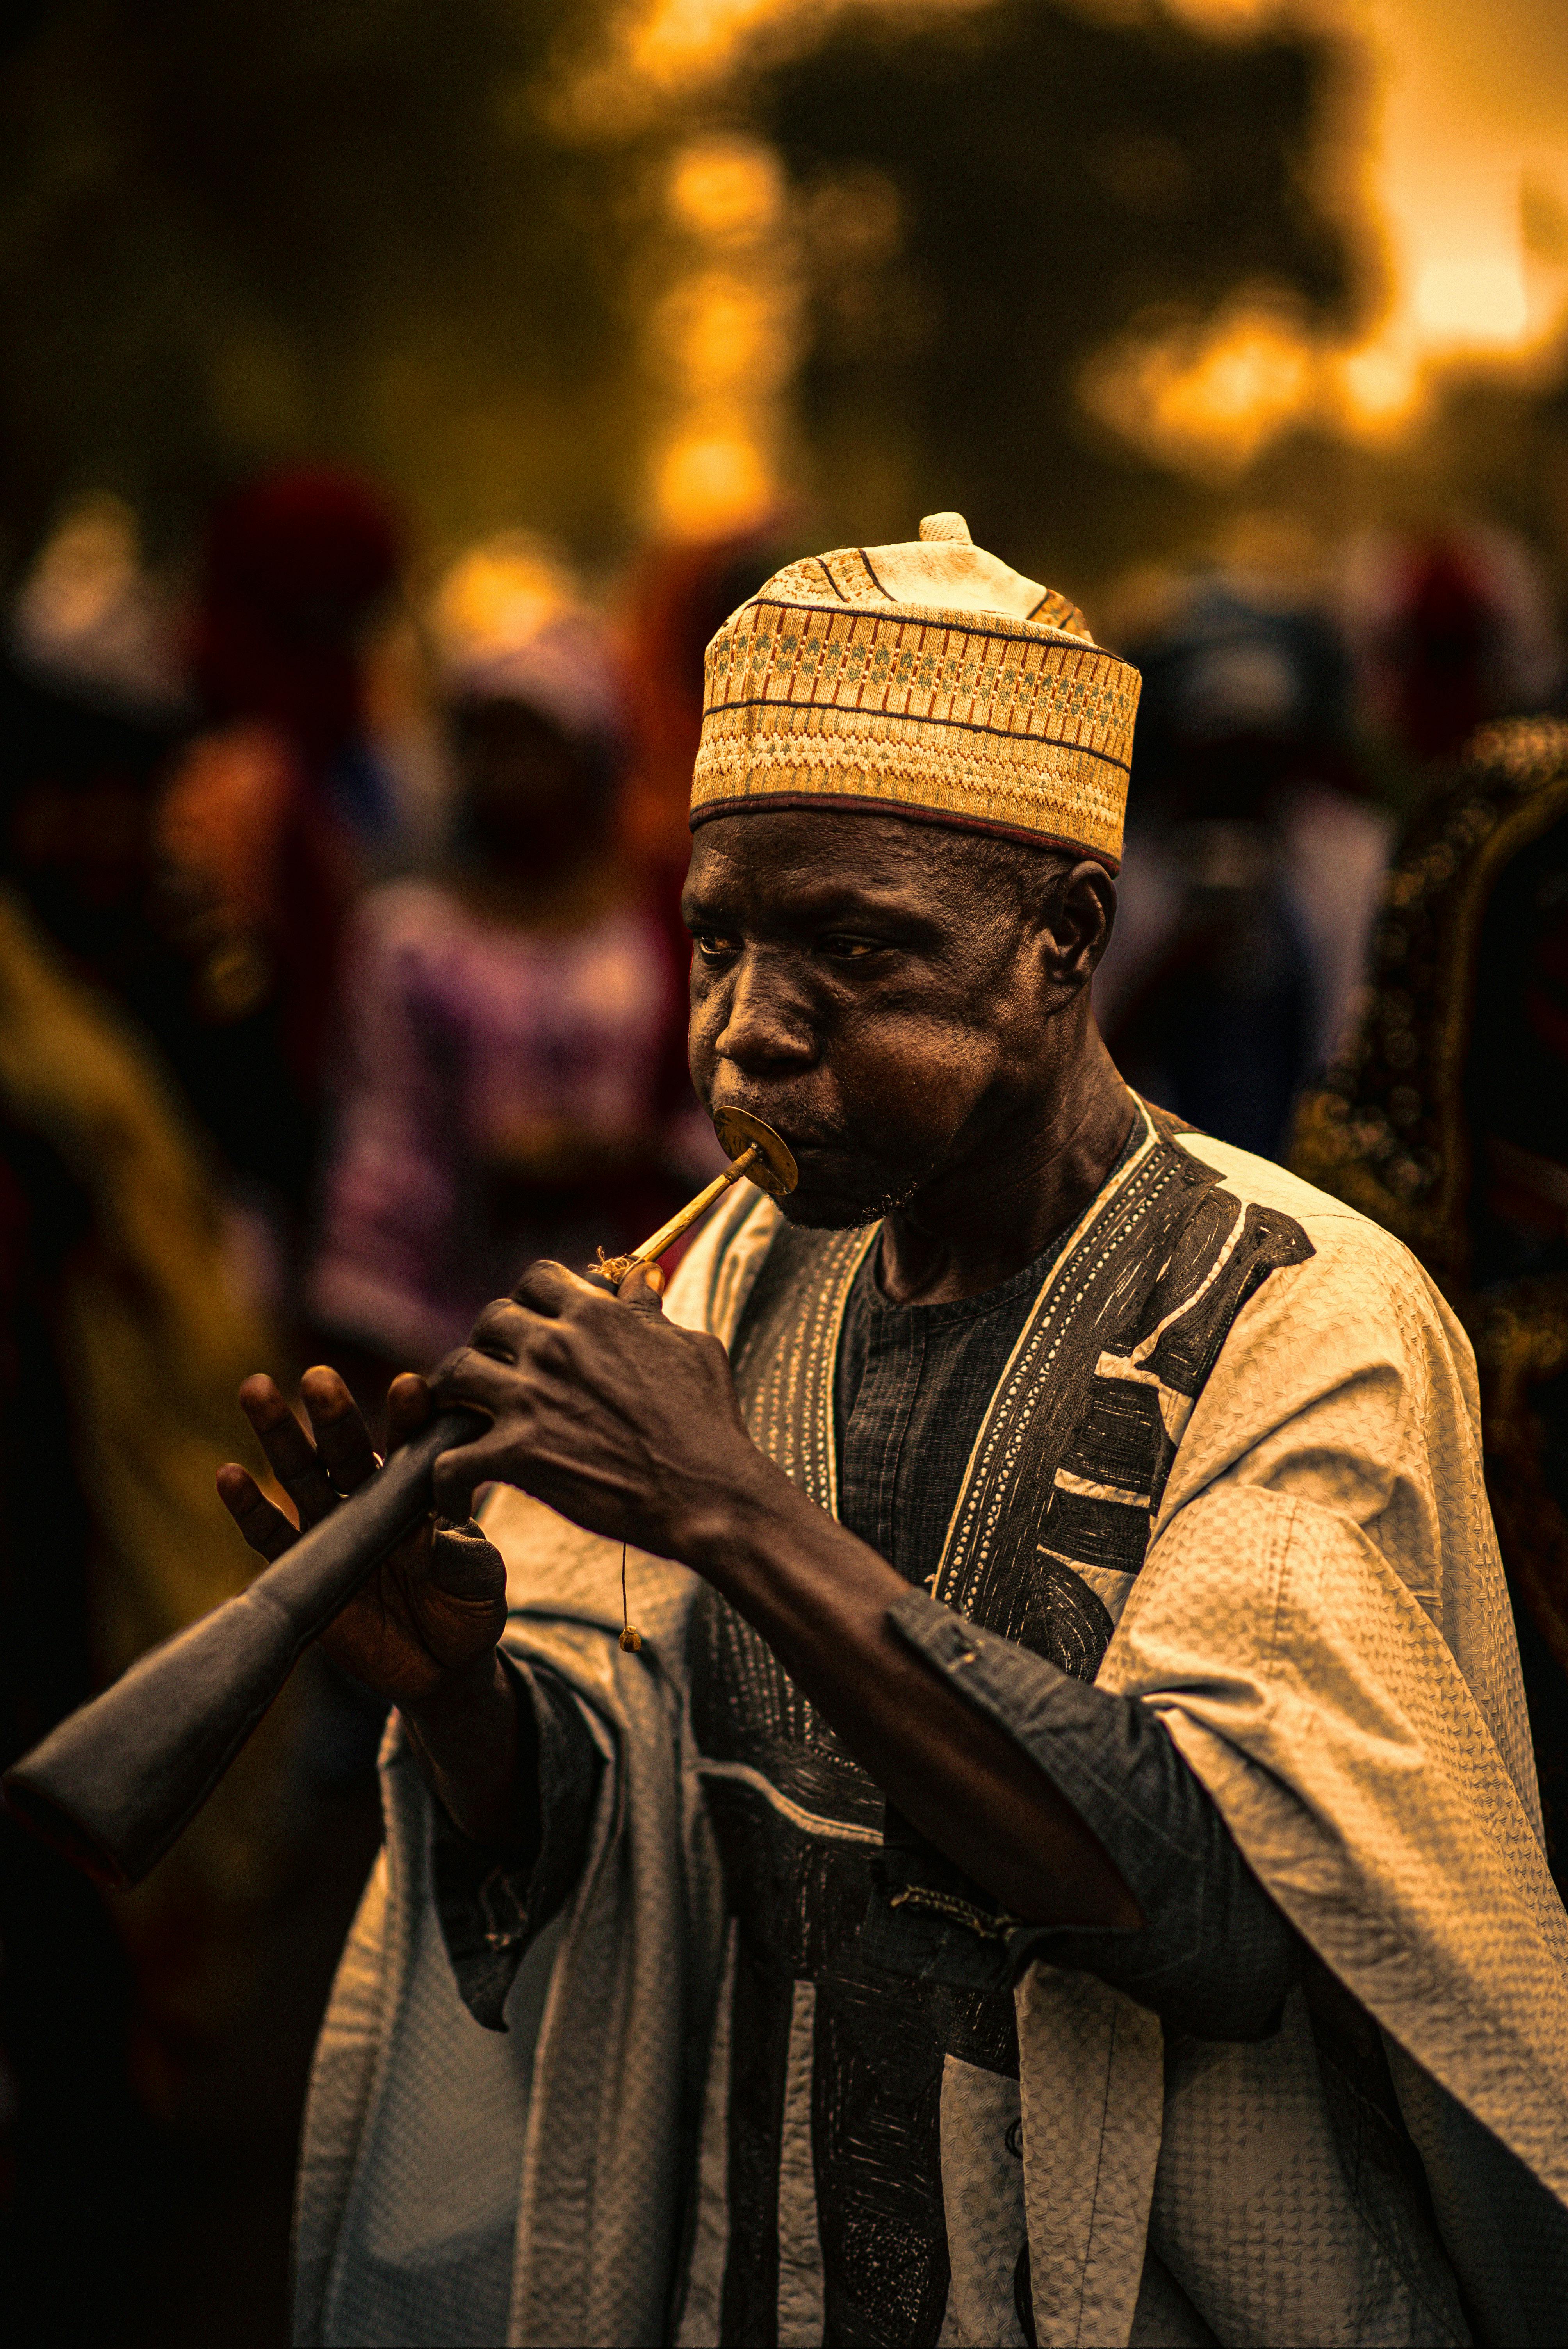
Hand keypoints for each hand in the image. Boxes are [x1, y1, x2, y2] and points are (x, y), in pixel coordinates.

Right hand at [216, 1366, 508, 1711]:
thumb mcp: (478, 1577)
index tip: (410, 1388)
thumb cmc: (469, 1603)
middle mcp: (367, 1495)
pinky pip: (270, 1536)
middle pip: (345, 1447)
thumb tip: (417, 1538)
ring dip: (278, 1434)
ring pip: (300, 1475)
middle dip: (332, 1413)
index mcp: (416, 1486)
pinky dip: (248, 1508)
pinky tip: (229, 1474)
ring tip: (255, 1389)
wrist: (442, 1662)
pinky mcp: (302, 1568)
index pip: (412, 1443)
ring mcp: (330, 1528)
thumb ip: (452, 1553)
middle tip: (319, 1377)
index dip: (410, 1416)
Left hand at [427, 1261, 775, 1563]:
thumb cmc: (707, 1423)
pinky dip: (444, 1482)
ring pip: (453, 1373)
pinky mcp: (518, 1455)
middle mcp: (555, 1347)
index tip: (534, 1320)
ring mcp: (531, 1400)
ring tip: (459, 1413)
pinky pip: (451, 1461)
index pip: (537, 1279)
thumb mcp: (691, 1348)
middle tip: (500, 1369)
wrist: (708, 1493)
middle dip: (492, 1341)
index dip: (531, 1298)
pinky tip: (454, 1496)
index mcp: (596, 1316)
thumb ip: (651, 1312)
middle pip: (490, 1319)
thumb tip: (640, 1278)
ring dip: (452, 1391)